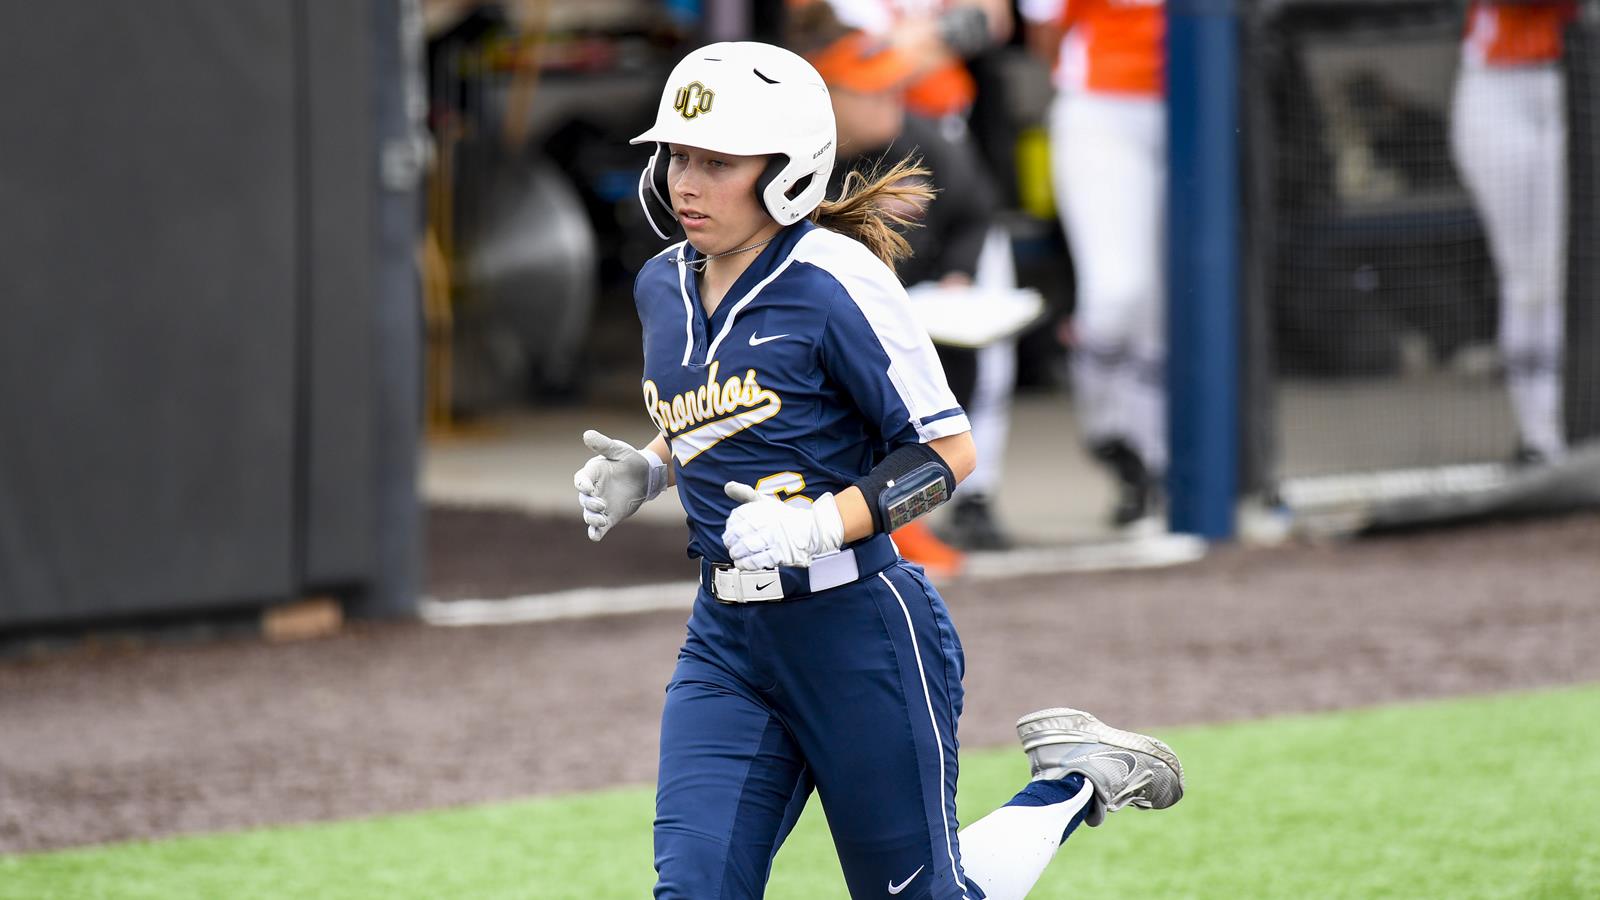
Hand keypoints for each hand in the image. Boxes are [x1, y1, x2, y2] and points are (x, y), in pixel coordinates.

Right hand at [573, 430, 665, 541]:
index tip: (588, 487)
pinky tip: (596, 536)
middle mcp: (592, 491)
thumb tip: (587, 434)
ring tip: (601, 520)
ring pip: (589, 515)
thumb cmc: (630, 460)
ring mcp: (599, 505)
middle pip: (584, 500)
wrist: (646, 476)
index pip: (581, 480)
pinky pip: (598, 527)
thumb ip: (604, 445)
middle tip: (601, 505)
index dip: (582, 485)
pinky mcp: (609, 517)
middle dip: (590, 504)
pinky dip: (595, 533)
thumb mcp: (619, 450)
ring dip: (592, 519)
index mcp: (592, 474)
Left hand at [721, 482, 844, 570]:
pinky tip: (742, 564)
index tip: (729, 529)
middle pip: (742, 532)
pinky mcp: (781, 555)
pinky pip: (760, 561)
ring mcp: (776, 540)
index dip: (731, 525)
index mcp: (765, 509)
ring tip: (734, 555)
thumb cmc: (784, 516)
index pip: (740, 516)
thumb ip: (745, 494)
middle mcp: (770, 523)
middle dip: (731, 541)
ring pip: (749, 547)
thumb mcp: (765, 501)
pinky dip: (747, 564)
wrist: (812, 531)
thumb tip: (728, 487)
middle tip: (729, 545)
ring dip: (737, 553)